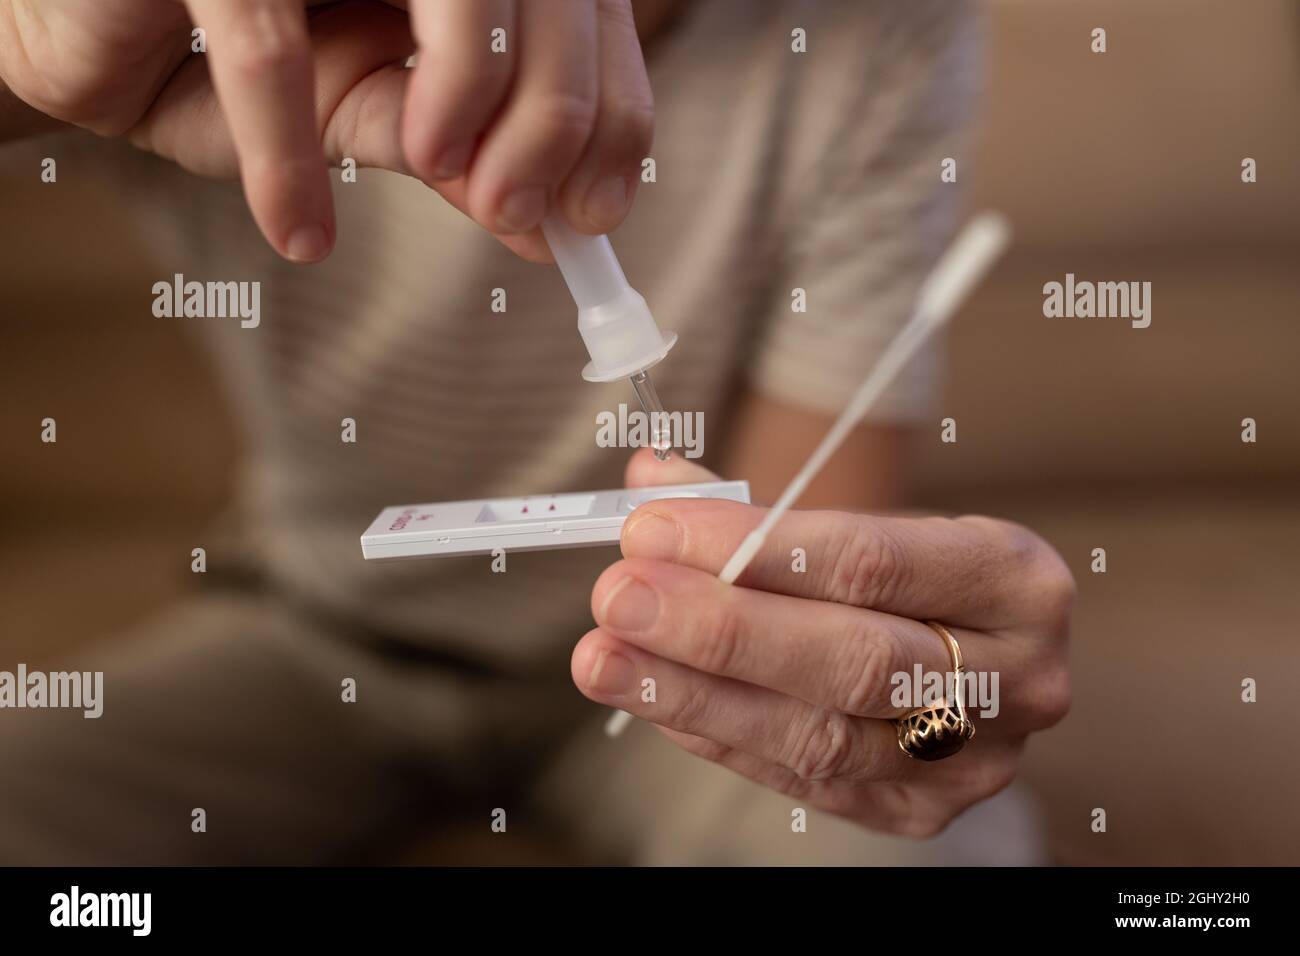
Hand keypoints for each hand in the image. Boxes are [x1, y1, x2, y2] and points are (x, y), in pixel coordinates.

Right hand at [0, 0, 651, 261]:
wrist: (88, 45)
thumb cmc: (227, 71)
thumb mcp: (362, 118)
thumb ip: (454, 154)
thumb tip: (550, 224)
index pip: (581, 8)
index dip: (610, 108)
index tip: (597, 214)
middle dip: (552, 113)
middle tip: (520, 215)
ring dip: (465, 105)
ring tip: (449, 186)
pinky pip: (268, 47)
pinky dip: (288, 155)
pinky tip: (301, 232)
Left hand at [573, 450, 1073, 836]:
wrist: (965, 650)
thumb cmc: (906, 574)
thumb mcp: (859, 520)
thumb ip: (753, 504)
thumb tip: (649, 481)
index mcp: (1016, 578)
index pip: (873, 562)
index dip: (753, 546)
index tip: (652, 528)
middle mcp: (1018, 678)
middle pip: (851, 660)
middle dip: (718, 627)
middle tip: (618, 597)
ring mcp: (974, 760)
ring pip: (819, 735)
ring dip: (694, 693)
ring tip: (604, 657)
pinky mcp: (920, 812)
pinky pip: (802, 780)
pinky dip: (718, 735)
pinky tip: (655, 696)